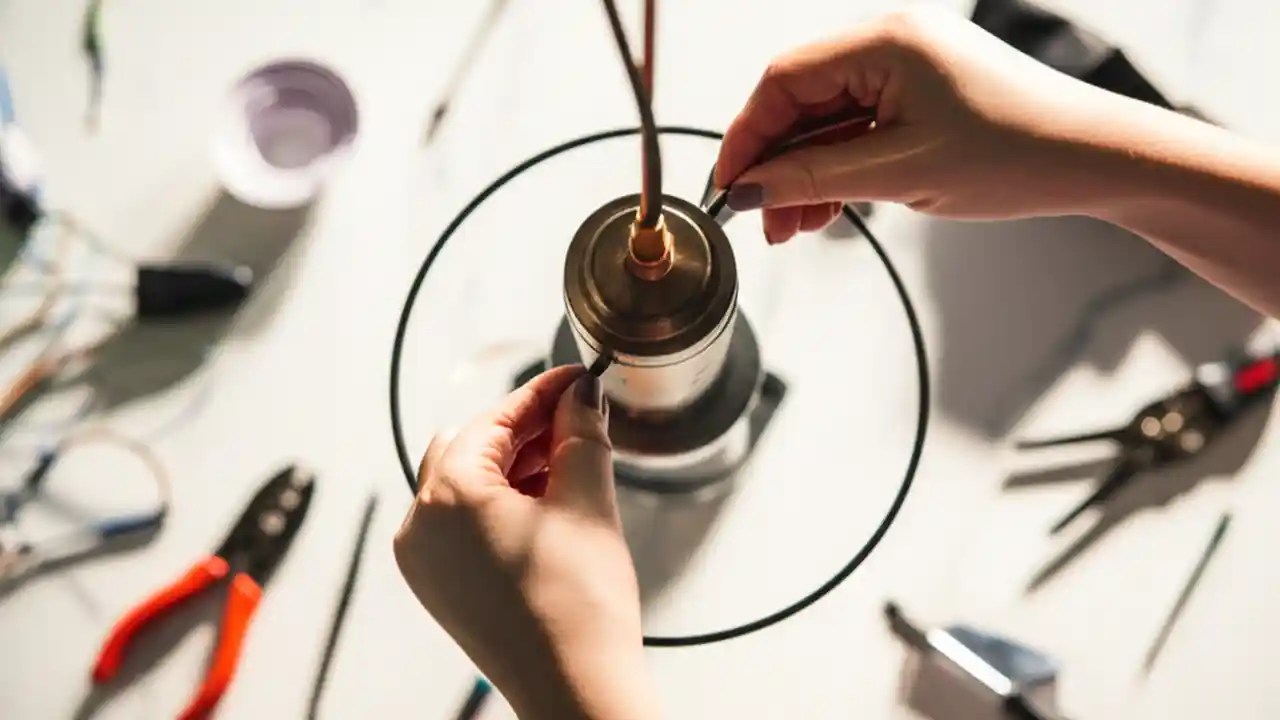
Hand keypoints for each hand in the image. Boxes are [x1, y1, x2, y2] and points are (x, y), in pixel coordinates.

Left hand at [394, 366, 657, 719]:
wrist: (575, 690)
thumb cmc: (579, 609)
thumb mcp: (587, 502)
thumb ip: (581, 434)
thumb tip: (580, 395)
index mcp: (447, 496)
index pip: (494, 419)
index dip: (542, 393)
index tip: (577, 378)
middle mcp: (420, 526)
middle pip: (470, 448)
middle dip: (525, 431)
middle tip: (578, 420)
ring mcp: (423, 561)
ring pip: (464, 485)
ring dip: (513, 467)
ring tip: (570, 466)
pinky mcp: (438, 587)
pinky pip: (459, 523)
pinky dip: (498, 504)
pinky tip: (546, 505)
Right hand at [715, 9, 1141, 242]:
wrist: (1093, 158)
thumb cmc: (1018, 153)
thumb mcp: (899, 174)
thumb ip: (814, 179)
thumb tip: (749, 188)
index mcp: (884, 41)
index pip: (782, 80)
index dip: (747, 136)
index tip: (731, 187)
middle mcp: (890, 42)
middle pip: (799, 100)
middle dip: (776, 163)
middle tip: (764, 219)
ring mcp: (904, 67)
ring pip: (824, 119)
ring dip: (803, 173)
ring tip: (795, 226)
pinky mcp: (918, 93)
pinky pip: (855, 126)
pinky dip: (836, 167)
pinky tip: (826, 207)